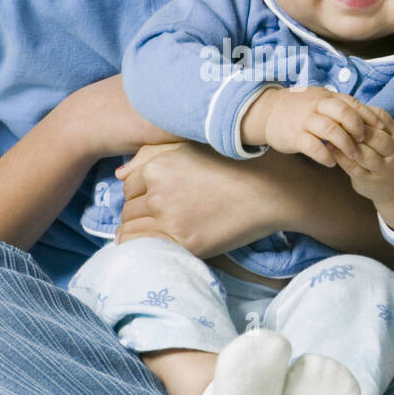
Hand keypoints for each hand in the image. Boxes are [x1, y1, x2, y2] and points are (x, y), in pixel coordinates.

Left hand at [114, 141, 294, 255]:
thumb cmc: (236, 162)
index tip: (152, 194)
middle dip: (137, 210)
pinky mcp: (186, 243)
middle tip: (155, 213)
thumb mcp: (191, 146)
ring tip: (152, 230)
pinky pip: (146, 248)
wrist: (274, 189)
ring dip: (137, 229)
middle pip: (128, 208)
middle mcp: (159, 194)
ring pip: (132, 229)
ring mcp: (171, 221)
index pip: (128, 184)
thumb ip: (151, 156)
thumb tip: (119, 174)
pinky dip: (142, 247)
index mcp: (158, 167)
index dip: (139, 190)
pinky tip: (151, 245)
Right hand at [242, 87, 382, 166]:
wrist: (268, 112)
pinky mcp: (294, 136)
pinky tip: (332, 162)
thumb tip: (366, 116)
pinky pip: (313, 146)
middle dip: (357, 129)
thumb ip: (339, 106)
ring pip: (330, 129)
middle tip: (364, 142)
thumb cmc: (299, 108)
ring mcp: (304, 120)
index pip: (352, 103)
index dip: (369, 116)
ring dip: (345, 144)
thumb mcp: (319, 100)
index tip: (381, 128)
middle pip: (343, 113)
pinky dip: (325, 156)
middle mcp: (316, 106)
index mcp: (326, 97)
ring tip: (353, 156)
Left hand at [327, 103, 393, 207]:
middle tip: (335, 119)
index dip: (362, 115)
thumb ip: (374, 121)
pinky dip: (340, 157)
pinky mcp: (369, 181)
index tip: (343, 108)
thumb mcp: (389, 135)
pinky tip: (329, 148)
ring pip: (364, 154)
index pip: (381, 121)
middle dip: (355, 129)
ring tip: (329, 133)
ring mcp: (382, 169)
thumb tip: (350, 105)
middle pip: (376, 138)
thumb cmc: (387, 153)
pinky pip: (353, 168)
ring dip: (346, 143)